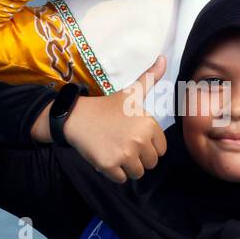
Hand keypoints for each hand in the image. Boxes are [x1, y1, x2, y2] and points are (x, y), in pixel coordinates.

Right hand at [62, 56, 168, 183]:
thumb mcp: (131, 93)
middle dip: (138, 158)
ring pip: (137, 173)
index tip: (134, 137)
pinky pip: (122, 180)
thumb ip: (150, 79)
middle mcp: (139, 139)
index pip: (160, 150)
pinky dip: (114, 173)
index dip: (148, 146)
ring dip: (127, 167)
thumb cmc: (106, 106)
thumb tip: (163, 59)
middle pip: (150, 163)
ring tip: (115, 151)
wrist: (76, 117)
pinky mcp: (109, 165)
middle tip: (123, 144)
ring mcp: (124, 153)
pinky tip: (106, 157)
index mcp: (149, 125)